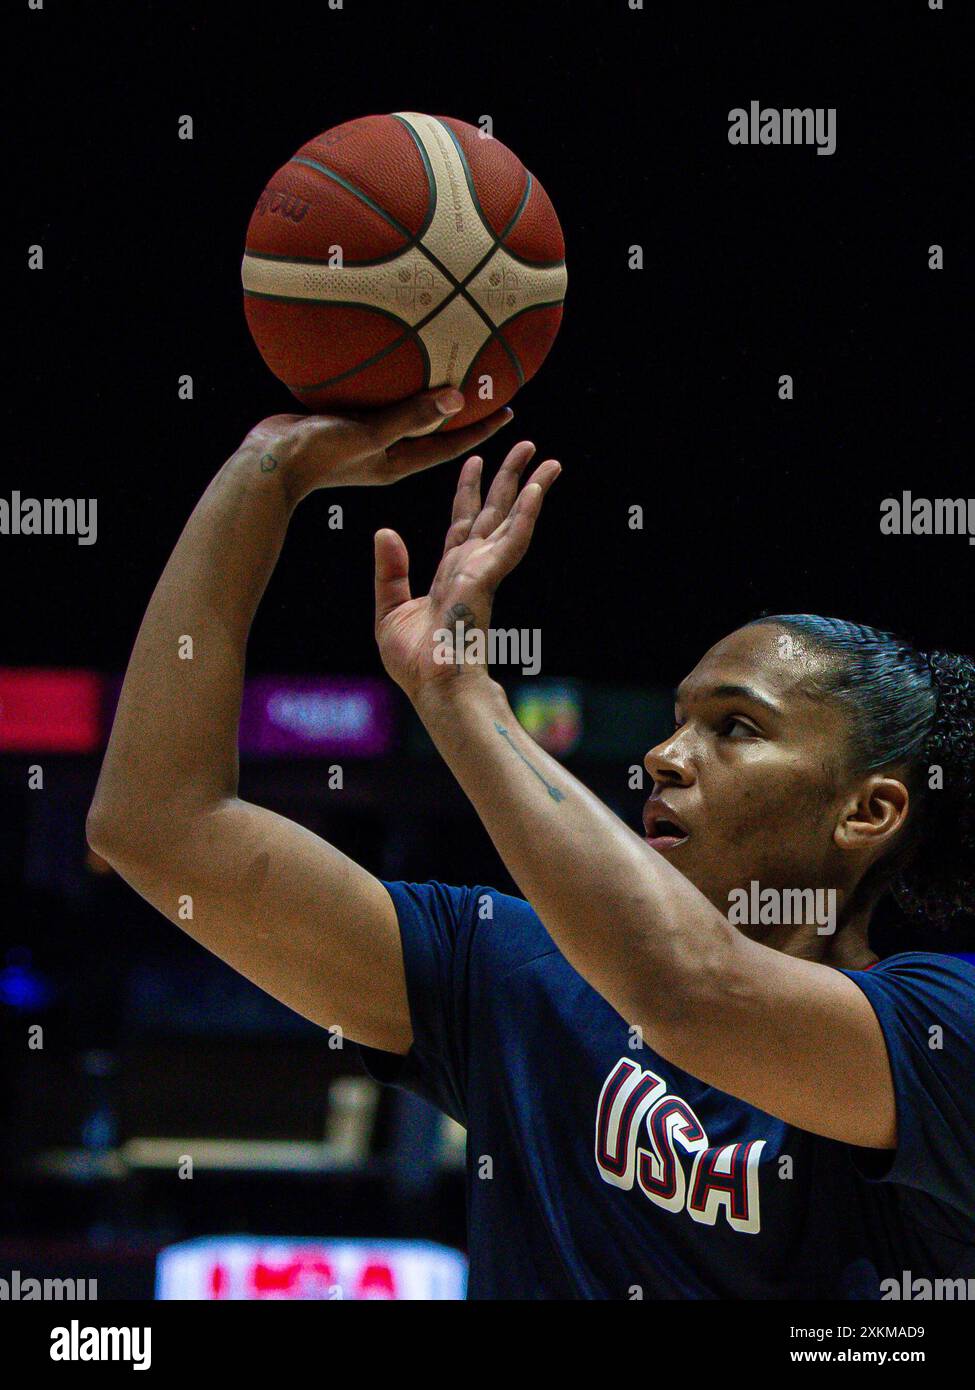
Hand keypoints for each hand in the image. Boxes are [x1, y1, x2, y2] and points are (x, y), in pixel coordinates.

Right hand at [240, 388, 513, 505]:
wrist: (266, 462)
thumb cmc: (317, 454)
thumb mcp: (370, 433)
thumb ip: (410, 416)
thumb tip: (455, 398)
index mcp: (398, 462)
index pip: (450, 446)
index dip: (480, 430)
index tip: (509, 412)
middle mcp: (385, 453)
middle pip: (432, 431)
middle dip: (459, 413)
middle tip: (486, 386)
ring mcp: (363, 441)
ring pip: (403, 415)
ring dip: (424, 396)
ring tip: (445, 368)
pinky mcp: (342, 425)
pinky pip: (374, 402)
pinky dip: (387, 385)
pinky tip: (389, 361)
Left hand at [374, 440, 560, 705]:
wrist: (434, 687)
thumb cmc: (416, 663)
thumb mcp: (390, 610)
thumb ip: (389, 570)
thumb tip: (384, 531)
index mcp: (450, 573)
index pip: (462, 522)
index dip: (469, 491)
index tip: (475, 462)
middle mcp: (471, 566)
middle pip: (493, 511)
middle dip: (508, 477)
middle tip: (525, 445)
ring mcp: (483, 570)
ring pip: (511, 518)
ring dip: (530, 486)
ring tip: (547, 458)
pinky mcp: (488, 576)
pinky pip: (512, 538)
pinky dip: (527, 512)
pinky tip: (538, 488)